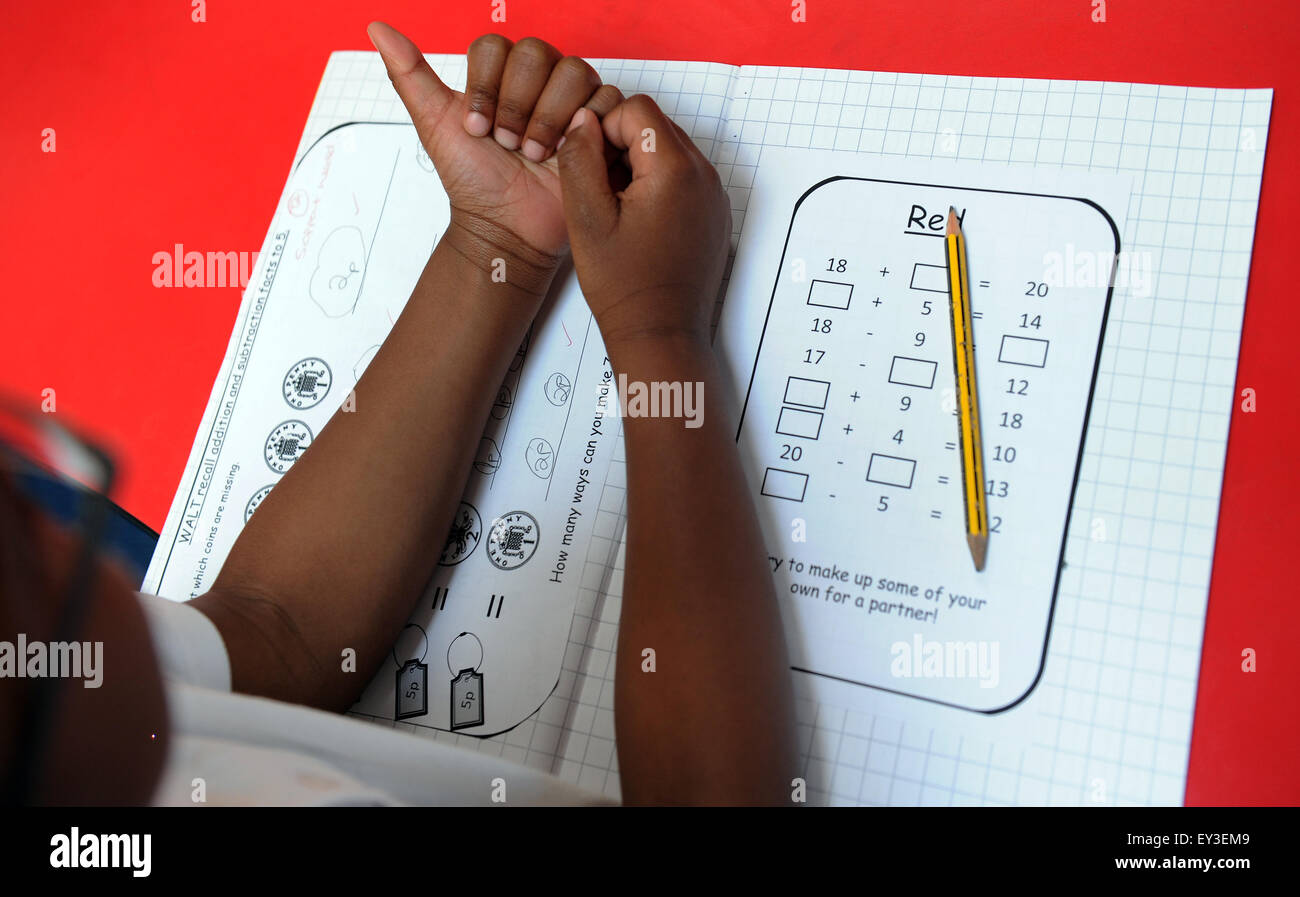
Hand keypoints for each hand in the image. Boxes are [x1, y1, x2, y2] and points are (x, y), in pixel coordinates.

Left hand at [368, 24, 622, 289]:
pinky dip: (582, 128)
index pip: (495, 46)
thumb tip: (378, 29)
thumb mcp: (435, 126)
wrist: (507, 229)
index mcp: (498, 76)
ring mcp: (569, 100)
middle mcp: (536, 82)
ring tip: (536, 154)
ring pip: (572, 73)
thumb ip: (408, 75)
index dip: (486, 86)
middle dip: (517, 105)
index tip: (477, 128)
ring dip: (548, 120)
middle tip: (508, 144)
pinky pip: (605, 99)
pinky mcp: (599, 123)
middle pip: (536, 55)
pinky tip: (567, 153)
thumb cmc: (474, 183)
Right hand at [555, 97, 730, 347]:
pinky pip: (684, 178)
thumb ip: (579, 158)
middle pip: (656, 125)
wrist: (661, 334)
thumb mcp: (586, 218)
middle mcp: (705, 175)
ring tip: (617, 208)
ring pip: (669, 150)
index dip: (603, 128)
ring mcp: (715, 196)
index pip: (636, 108)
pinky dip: (658, 186)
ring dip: (638, 165)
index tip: (588, 167)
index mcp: (676, 170)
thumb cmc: (624, 286)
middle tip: (599, 189)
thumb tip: (582, 121)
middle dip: (621, 145)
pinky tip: (638, 222)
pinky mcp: (715, 215)